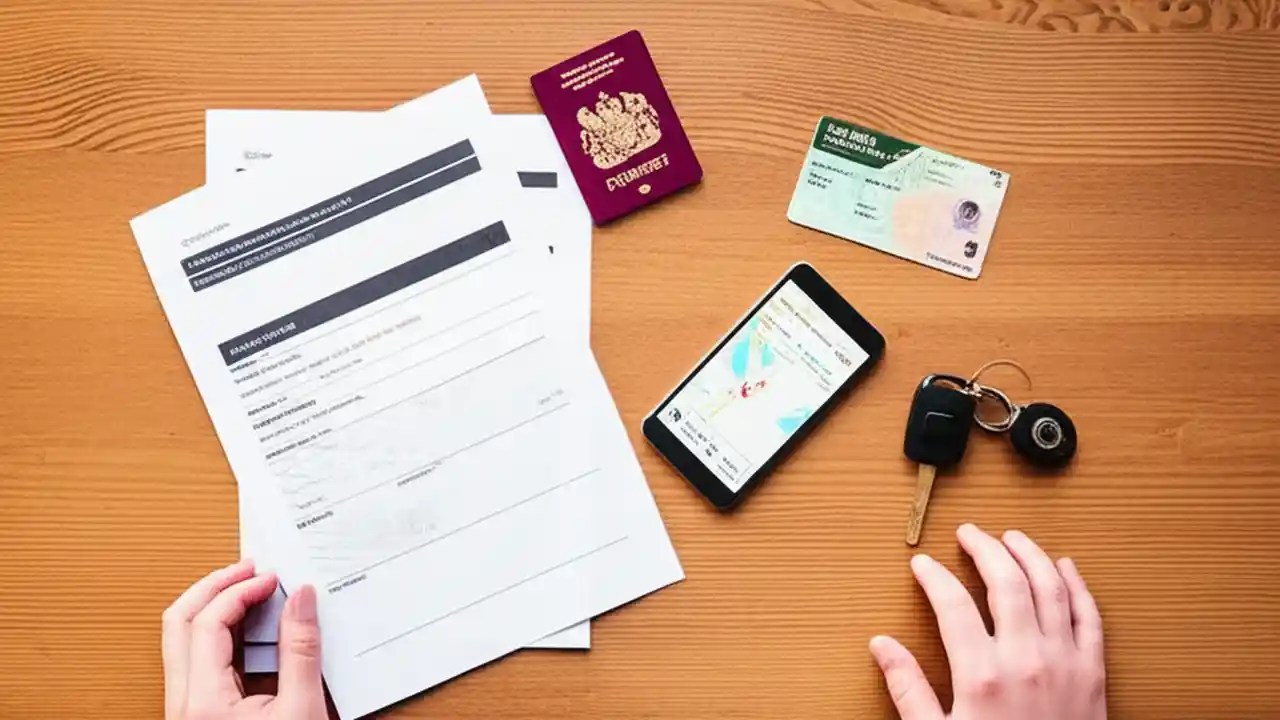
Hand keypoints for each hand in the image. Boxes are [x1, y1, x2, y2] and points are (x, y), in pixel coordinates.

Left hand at [162, 560, 326, 718]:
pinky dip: (218, 632)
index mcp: (203, 701)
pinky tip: (247, 625)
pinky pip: (194, 659)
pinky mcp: (198, 713)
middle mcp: (184, 703)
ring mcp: (186, 708)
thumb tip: (301, 600)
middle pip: (179, 622)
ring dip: (213, 606)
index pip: (207, 623)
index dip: (239, 591)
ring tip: (247, 589)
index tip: (270, 579)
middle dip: (215, 587)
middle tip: (247, 569)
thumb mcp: (302, 710)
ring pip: (181, 639)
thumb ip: (301, 653)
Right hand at [870, 524, 1105, 719]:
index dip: (933, 576)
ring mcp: (1066, 663)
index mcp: (982, 674)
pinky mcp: (1095, 674)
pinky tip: (1065, 567)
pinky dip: (1078, 585)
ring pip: (1051, 587)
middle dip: (985, 548)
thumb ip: (908, 688)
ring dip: (1031, 554)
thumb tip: (881, 645)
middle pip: (1006, 581)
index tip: (922, 563)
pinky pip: (1090, 616)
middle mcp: (1027, 659)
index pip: (952, 603)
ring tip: (1012, 537)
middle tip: (969, 532)